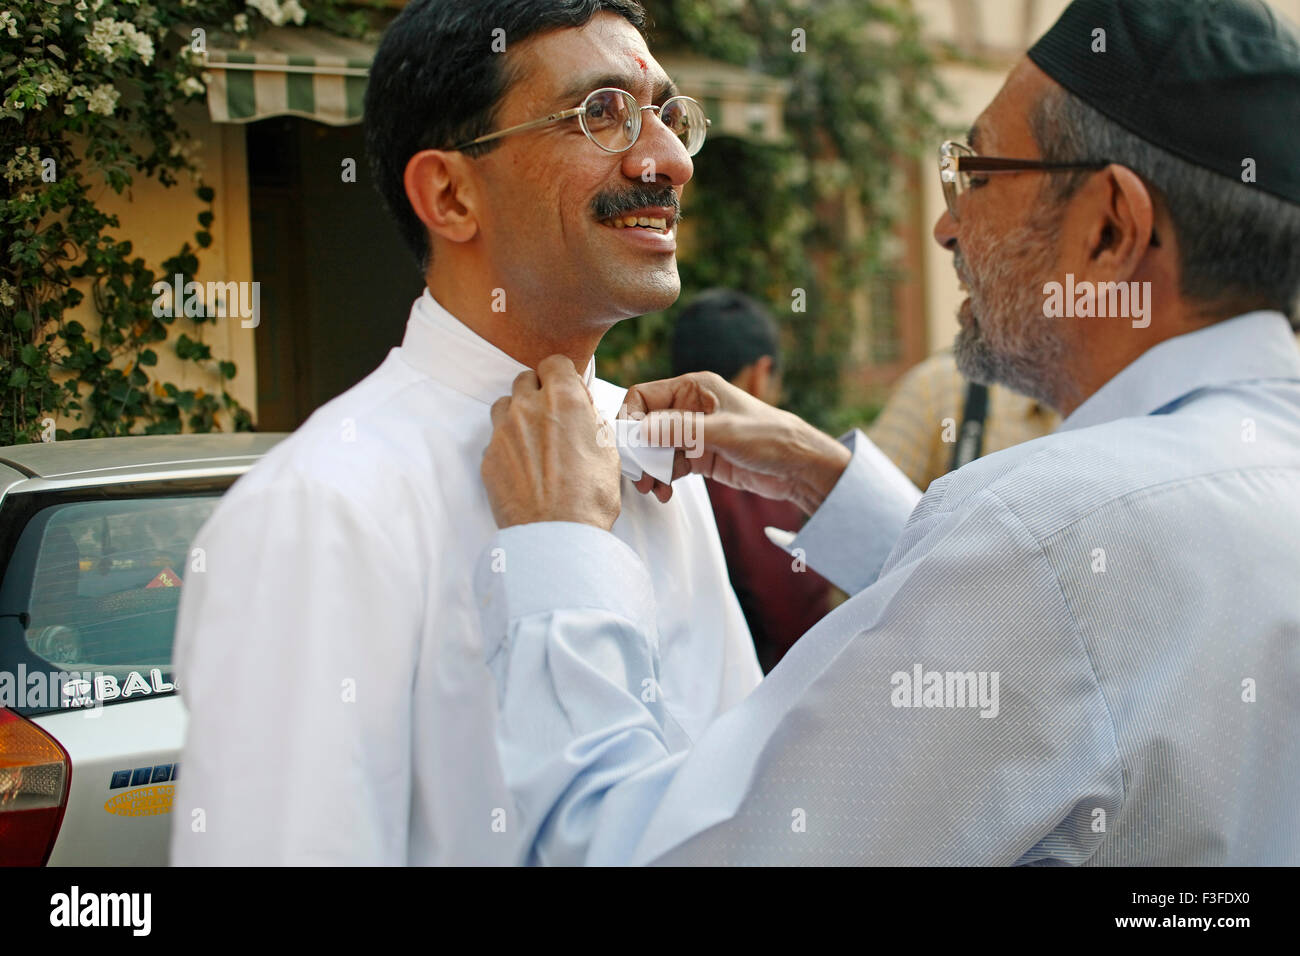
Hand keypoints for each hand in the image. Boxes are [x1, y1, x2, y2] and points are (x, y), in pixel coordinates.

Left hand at [481, 355, 621, 530]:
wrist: (555, 536)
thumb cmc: (589, 497)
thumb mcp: (607, 452)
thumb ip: (591, 421)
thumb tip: (583, 412)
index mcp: (563, 399)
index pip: (554, 362)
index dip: (562, 376)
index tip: (568, 391)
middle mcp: (528, 408)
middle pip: (525, 379)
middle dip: (538, 392)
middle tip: (553, 417)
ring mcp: (503, 432)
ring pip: (505, 405)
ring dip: (518, 415)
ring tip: (534, 441)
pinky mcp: (488, 457)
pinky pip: (496, 439)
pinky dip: (508, 446)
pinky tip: (524, 468)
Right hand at [621, 371, 851, 513]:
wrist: (798, 467)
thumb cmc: (770, 437)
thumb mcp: (725, 431)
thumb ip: (682, 429)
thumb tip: (642, 430)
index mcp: (694, 387)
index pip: (645, 395)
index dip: (631, 418)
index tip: (628, 445)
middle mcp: (690, 407)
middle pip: (646, 425)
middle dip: (638, 450)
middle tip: (638, 474)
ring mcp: (694, 433)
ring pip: (655, 448)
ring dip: (649, 468)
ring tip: (653, 488)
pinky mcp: (699, 456)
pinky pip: (669, 465)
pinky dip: (663, 478)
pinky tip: (665, 491)